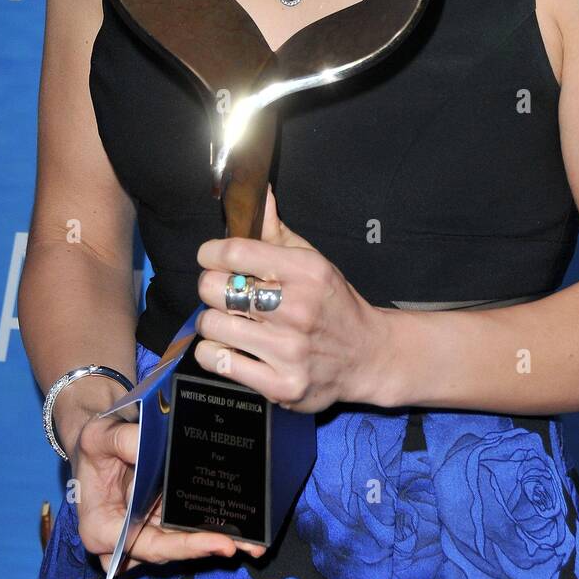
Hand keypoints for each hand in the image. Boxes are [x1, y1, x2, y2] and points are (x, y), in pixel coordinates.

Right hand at [70, 408, 266, 574]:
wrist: (103, 442)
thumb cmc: (96, 442)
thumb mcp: (99, 436)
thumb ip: (120, 440)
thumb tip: (146, 446)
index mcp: (100, 526)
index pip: (141, 545)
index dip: (178, 547)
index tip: (212, 541)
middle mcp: (123, 539)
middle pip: (166, 552)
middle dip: (204, 549)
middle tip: (238, 544)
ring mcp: (144, 532)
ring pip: (179, 547)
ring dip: (214, 545)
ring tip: (252, 543)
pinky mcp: (161, 523)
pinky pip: (185, 532)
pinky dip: (211, 531)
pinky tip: (241, 531)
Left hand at [195, 184, 391, 412]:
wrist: (367, 356)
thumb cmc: (333, 304)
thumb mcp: (313, 261)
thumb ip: (277, 231)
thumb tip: (258, 194)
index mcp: (306, 271)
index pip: (235, 252)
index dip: (211, 253)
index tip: (210, 257)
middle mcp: (296, 309)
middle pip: (214, 288)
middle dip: (211, 286)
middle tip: (224, 291)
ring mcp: (287, 350)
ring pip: (211, 325)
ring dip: (214, 322)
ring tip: (231, 321)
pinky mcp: (280, 385)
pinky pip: (217, 361)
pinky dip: (214, 352)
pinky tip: (231, 347)